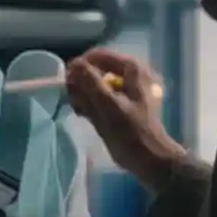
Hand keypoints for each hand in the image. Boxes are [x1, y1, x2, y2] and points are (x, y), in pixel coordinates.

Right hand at [66, 48, 185, 190]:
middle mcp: (133, 74)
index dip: (80, 66)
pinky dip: (93, 102)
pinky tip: (85, 114)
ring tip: (79, 109)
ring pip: (99, 82)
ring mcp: (130, 89)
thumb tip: (74, 65)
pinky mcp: (127, 103)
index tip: (66, 82)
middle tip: (72, 99)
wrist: (150, 160)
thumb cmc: (130, 132)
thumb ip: (90, 82)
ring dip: (85, 94)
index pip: (99, 56)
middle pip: (98, 69)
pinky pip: (104, 95)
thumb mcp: (108, 105)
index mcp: (133, 69)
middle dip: (82, 83)